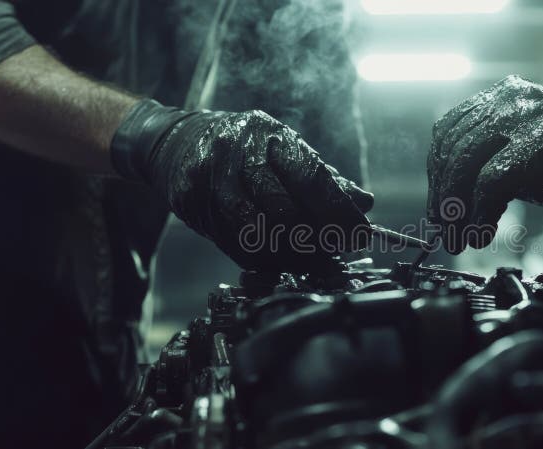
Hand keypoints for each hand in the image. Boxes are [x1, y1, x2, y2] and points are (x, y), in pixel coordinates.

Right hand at [112, 100, 372, 270]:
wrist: (178, 142)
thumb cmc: (243, 148)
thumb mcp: (285, 150)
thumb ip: (324, 178)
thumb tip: (364, 203)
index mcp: (272, 136)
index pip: (313, 178)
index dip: (339, 212)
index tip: (361, 235)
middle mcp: (240, 153)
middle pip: (285, 211)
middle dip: (316, 239)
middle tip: (334, 251)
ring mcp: (212, 179)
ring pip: (258, 232)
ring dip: (290, 253)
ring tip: (309, 258)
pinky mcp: (192, 202)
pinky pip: (233, 244)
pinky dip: (262, 258)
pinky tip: (278, 258)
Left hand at [427, 75, 542, 253]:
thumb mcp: (530, 147)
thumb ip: (492, 159)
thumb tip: (456, 198)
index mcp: (504, 97)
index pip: (448, 132)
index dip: (437, 174)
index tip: (439, 207)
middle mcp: (509, 101)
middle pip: (450, 149)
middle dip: (441, 197)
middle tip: (444, 230)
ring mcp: (524, 120)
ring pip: (462, 165)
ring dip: (455, 210)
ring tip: (460, 239)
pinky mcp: (538, 146)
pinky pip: (489, 184)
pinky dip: (478, 214)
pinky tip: (483, 234)